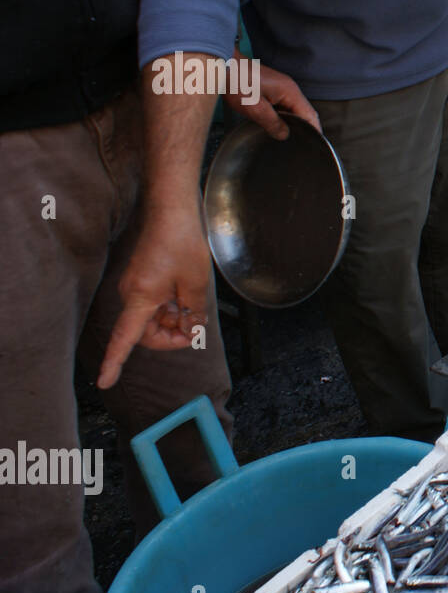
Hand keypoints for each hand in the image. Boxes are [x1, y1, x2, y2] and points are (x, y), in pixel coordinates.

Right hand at [97, 203, 212, 388]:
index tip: (105, 381)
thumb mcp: (196, 283)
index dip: (114, 362)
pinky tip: (185, 300)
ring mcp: (135, 286)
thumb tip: (192, 329)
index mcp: (141, 299)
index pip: (124, 339)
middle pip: (144, 333)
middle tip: (194, 331)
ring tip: (193, 310)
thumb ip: (193, 312)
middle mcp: (131, 295)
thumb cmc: (182, 243)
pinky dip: (168, 309)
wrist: (171, 211)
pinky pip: (151, 305)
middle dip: (169, 337)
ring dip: (171, 322)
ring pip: (150, 319)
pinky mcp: (141, 279)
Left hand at [223, 53, 319, 140]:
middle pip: (305, 112)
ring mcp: (281, 87)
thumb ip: (273, 123)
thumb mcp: (255, 108)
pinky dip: (285, 116)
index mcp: (290, 92)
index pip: (310, 115)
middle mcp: (289, 88)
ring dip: (294, 122)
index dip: (313, 131)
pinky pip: (285, 105)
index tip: (314, 144)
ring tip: (291, 138)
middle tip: (304, 144)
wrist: (222, 65)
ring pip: (295, 109)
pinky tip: (277, 125)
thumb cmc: (236, 81)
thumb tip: (285, 134)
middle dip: (306, 128)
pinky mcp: (272, 88)